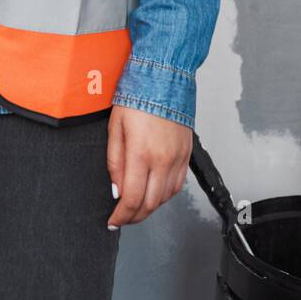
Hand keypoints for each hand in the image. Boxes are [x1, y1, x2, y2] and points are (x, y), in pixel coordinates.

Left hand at [106, 104, 191, 226]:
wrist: (164, 79)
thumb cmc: (137, 98)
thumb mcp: (115, 128)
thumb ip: (114, 161)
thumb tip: (116, 189)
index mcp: (142, 153)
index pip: (132, 198)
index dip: (121, 215)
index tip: (113, 221)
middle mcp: (163, 159)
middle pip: (151, 204)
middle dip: (135, 216)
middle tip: (123, 218)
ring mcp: (178, 158)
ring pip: (166, 197)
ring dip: (150, 207)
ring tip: (136, 206)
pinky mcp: (187, 155)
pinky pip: (178, 185)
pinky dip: (165, 195)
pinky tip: (154, 191)